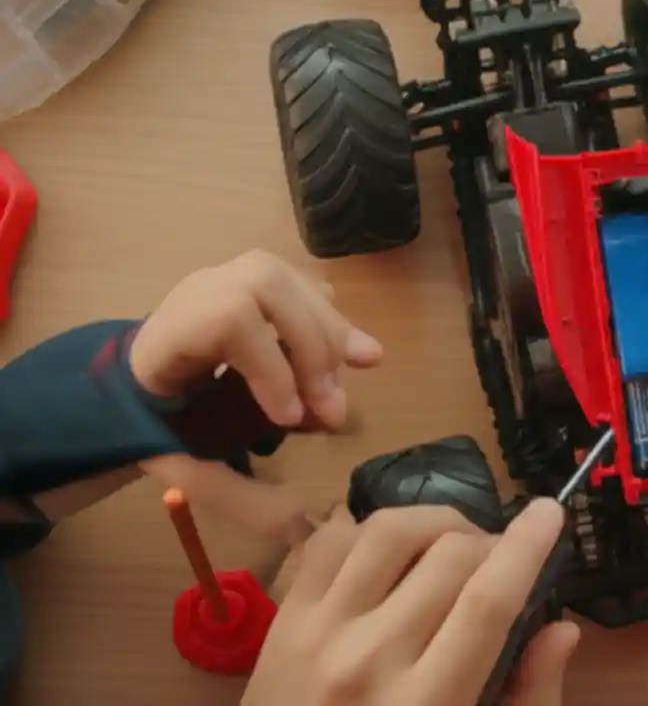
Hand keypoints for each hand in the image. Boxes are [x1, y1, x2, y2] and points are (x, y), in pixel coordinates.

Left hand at [126, 250, 382, 544]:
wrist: (134, 387)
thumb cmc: (157, 430)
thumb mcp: (182, 464)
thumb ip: (231, 490)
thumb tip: (298, 524)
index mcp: (169, 333)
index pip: (232, 322)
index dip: (272, 368)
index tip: (289, 418)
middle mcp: (201, 289)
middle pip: (272, 293)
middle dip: (313, 353)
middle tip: (332, 410)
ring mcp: (232, 276)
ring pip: (294, 288)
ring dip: (334, 339)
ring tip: (354, 382)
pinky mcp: (261, 280)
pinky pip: (308, 291)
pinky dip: (338, 323)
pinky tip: (360, 355)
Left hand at [243, 500, 578, 705]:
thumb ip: (526, 699)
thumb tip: (563, 629)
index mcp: (426, 704)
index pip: (487, 603)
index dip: (525, 548)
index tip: (550, 512)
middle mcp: (370, 659)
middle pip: (449, 558)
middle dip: (490, 541)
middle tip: (499, 559)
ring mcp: (319, 633)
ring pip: (389, 532)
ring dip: (435, 522)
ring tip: (452, 544)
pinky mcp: (283, 619)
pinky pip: (331, 540)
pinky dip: (369, 527)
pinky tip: (395, 549)